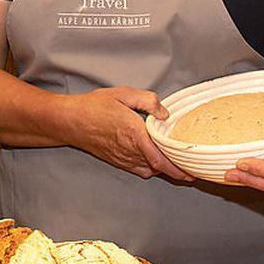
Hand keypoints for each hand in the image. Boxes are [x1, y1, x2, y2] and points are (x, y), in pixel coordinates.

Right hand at [70, 87, 191, 180]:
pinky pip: (140, 170)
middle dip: (177, 169)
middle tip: (192, 167)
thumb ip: (148, 100)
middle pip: (160, 167)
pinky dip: (151, 168)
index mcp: (134, 134)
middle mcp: (130, 150)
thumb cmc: (94, 106)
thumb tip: (164, 113)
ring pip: (151, 170)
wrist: (70, 121)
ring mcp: (123, 159)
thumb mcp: (123, 94)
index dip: (179, 168)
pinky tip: (156, 161)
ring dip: (165, 169)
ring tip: (177, 163)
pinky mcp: (117, 162)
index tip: (193, 170)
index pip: (161, 159)